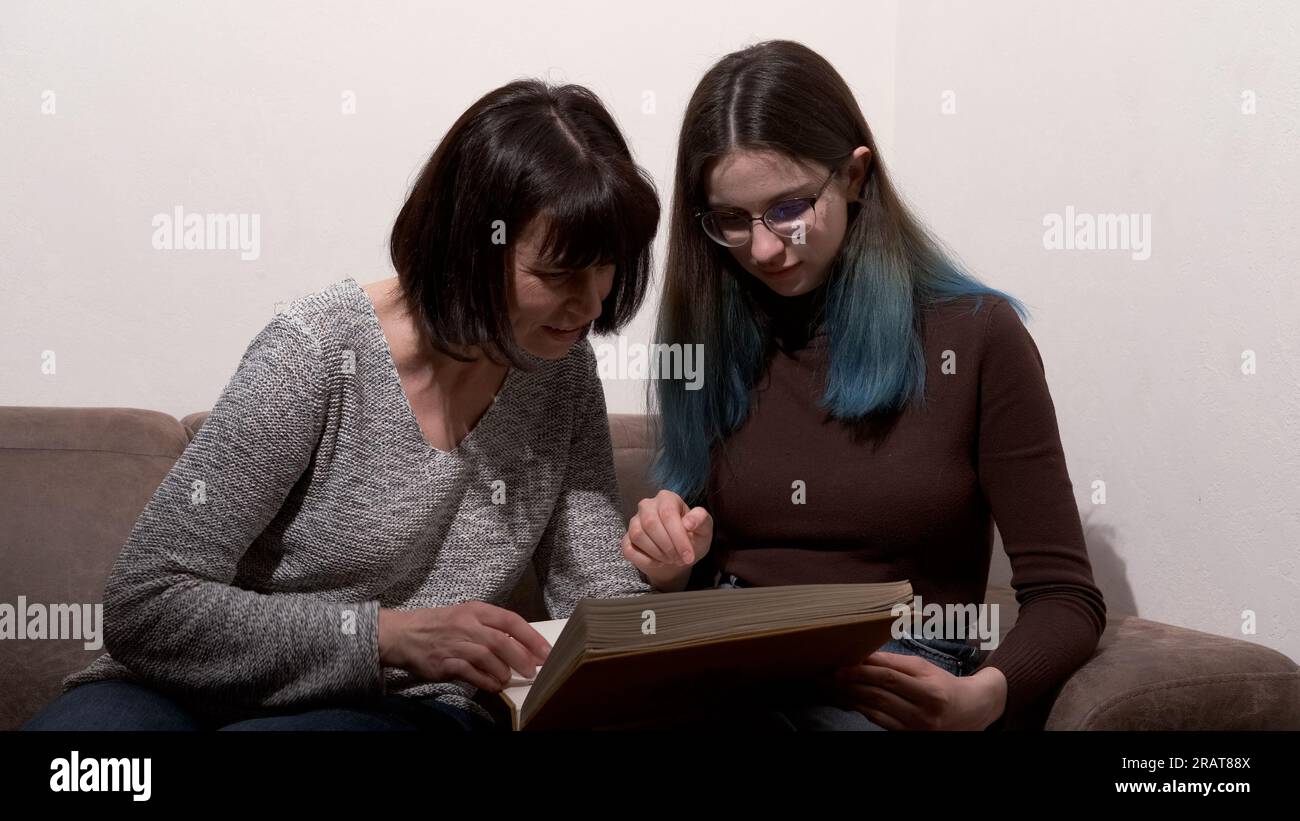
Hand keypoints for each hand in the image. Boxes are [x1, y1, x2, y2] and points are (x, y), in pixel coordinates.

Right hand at [378, 601, 550, 692]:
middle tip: (533, 671)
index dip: (531, 637)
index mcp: (476, 610)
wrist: (402, 634)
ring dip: (503, 672)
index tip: (546, 651)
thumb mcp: (466, 616)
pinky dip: (486, 682)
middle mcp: (467, 624)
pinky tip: (494, 686)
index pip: (510, 620)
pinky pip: (471, 674)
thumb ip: (491, 628)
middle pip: (502, 642)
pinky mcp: (444, 663)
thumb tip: (522, 646)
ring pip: (488, 658)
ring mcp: (455, 644)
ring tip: (508, 678)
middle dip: (522, 658)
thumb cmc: (440, 625)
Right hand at [620, 490, 712, 591]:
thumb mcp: (704, 529)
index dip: (678, 537)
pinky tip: (658, 561)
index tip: (688, 556)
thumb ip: (701, 520)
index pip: (668, 514)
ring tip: (671, 559)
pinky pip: (629, 549)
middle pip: (651, 524)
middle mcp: (647, 505)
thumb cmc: (692, 537)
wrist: (679, 555)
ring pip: (638, 535)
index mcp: (667, 498)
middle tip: (680, 559)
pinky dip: (646, 560)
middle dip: (668, 546)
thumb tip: (688, 523)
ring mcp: (634, 521)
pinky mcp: (626, 539)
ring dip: (657, 553)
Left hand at [825, 650, 1006, 730]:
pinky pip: (879, 722)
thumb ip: (894, 663)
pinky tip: (850, 699)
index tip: (842, 664)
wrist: (968, 712)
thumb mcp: (923, 668)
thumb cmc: (942, 684)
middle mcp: (924, 713)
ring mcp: (916, 728)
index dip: (863, 670)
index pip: (889, 677)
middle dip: (852, 683)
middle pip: (879, 694)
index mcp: (930, 691)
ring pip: (875, 710)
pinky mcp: (909, 737)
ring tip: (835, 686)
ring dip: (852, 697)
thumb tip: (864, 656)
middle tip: (831, 674)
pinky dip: (862, 709)